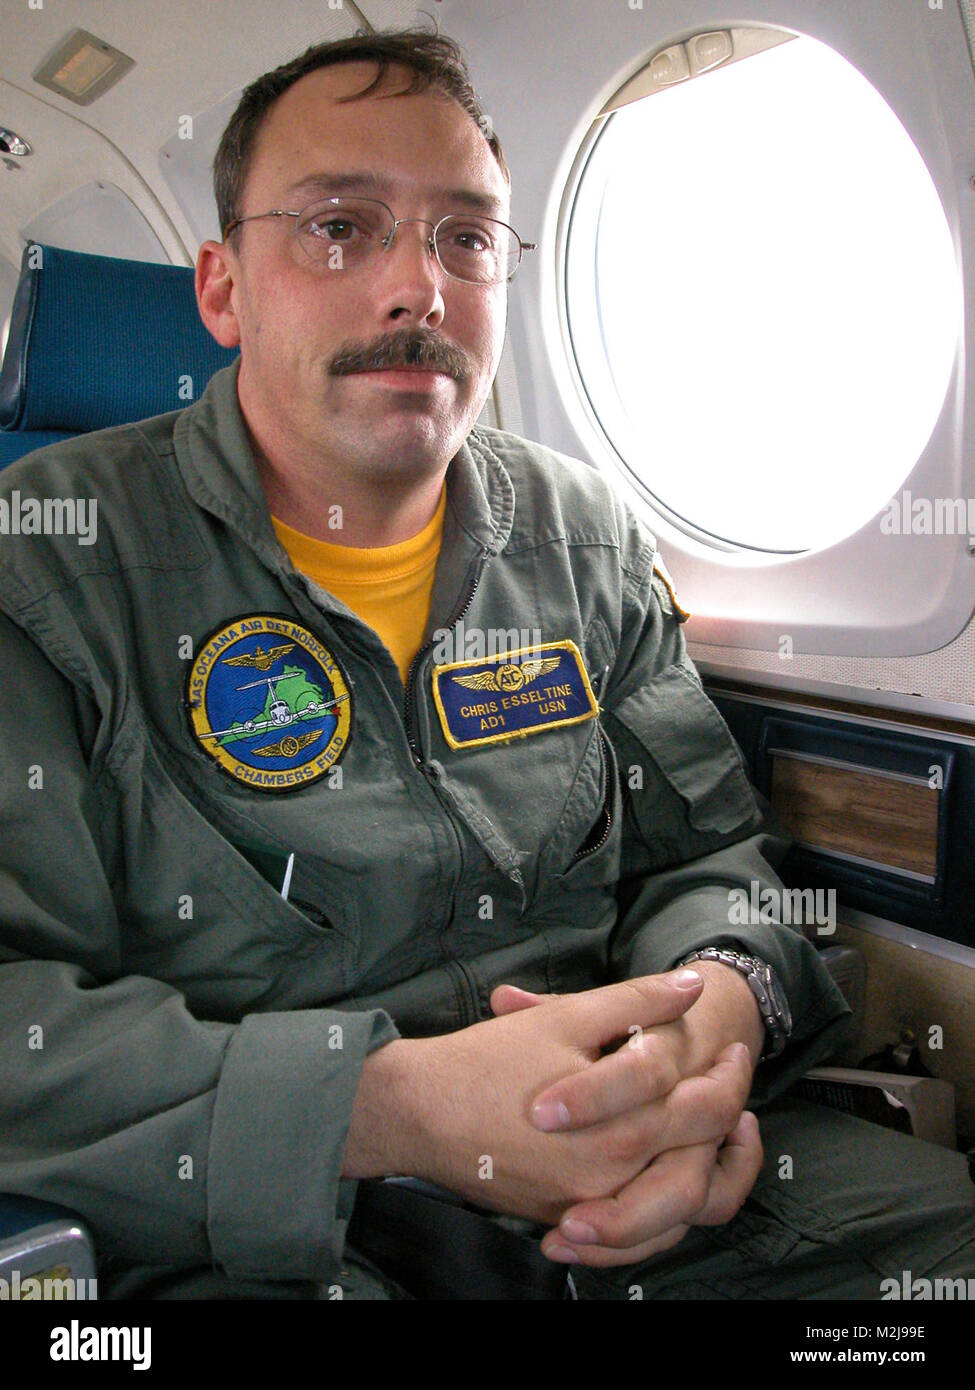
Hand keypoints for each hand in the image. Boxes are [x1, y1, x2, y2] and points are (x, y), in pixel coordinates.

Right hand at [343, 969, 750, 1224]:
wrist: (418, 1114)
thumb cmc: (488, 1062)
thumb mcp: (566, 1018)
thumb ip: (637, 1002)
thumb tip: (692, 985)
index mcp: (622, 1129)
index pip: (708, 1109)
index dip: (729, 1071)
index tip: (732, 1045)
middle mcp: (614, 1179)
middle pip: (701, 1158)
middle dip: (728, 1114)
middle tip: (730, 1074)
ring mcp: (591, 1207)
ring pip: (680, 1209)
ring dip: (710, 1169)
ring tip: (716, 1130)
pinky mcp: (568, 1219)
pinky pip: (640, 1233)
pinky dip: (668, 1209)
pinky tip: (671, 1172)